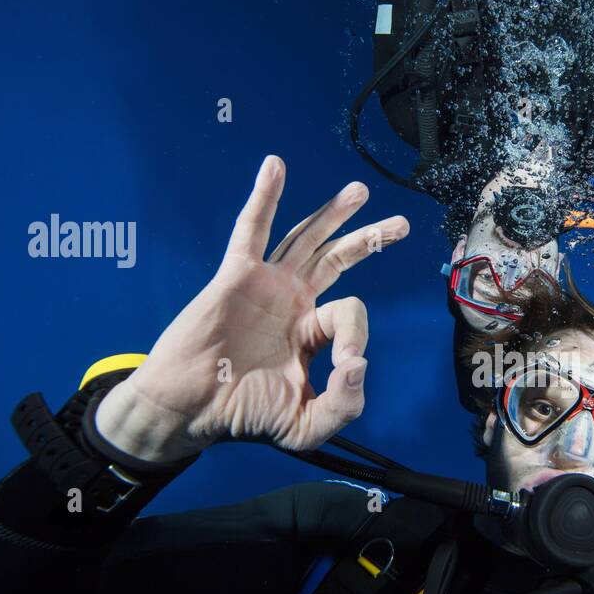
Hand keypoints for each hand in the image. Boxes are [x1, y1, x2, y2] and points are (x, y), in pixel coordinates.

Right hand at [95, 156, 409, 461]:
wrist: (191, 410)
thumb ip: (344, 404)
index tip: (346, 366)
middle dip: (370, 239)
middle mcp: (293, 303)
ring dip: (333, 213)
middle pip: (337, 259)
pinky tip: (276, 167)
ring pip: (306, 238)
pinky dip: (265, 196)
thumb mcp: (306, 425)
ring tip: (360, 190)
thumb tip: (359, 364)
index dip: (357, 337)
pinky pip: (252, 229)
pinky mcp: (237, 275)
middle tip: (401, 224)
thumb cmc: (243, 418)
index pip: (351, 314)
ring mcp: (266, 286)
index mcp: (310, 334)